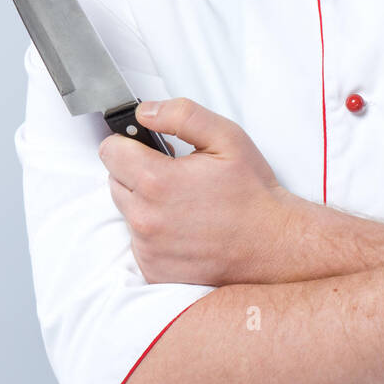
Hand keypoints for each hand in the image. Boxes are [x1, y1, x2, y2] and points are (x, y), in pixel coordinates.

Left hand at [97, 97, 294, 285]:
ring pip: (127, 212)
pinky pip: (138, 242)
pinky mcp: (153, 270)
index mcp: (157, 181)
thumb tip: (145, 113)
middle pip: (115, 181)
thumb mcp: (227, 138)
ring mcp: (148, 248)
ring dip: (146, 203)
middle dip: (138, 172)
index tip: (150, 147)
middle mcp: (146, 218)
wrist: (273, 243)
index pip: (110, 151)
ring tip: (184, 203)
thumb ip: (182, 115)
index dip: (130, 143)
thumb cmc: (252, 193)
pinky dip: (155, 233)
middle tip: (176, 175)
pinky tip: (184, 228)